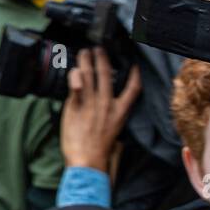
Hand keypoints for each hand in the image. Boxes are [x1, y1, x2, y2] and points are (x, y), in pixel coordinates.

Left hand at [61, 48, 141, 171]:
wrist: (87, 160)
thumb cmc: (99, 150)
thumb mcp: (115, 132)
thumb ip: (113, 117)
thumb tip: (110, 109)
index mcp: (120, 112)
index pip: (133, 89)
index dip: (136, 75)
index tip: (136, 65)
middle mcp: (107, 104)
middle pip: (106, 75)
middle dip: (102, 58)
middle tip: (98, 49)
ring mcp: (91, 104)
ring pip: (89, 76)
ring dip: (86, 61)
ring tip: (84, 53)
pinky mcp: (75, 106)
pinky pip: (75, 85)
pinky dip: (74, 76)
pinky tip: (73, 69)